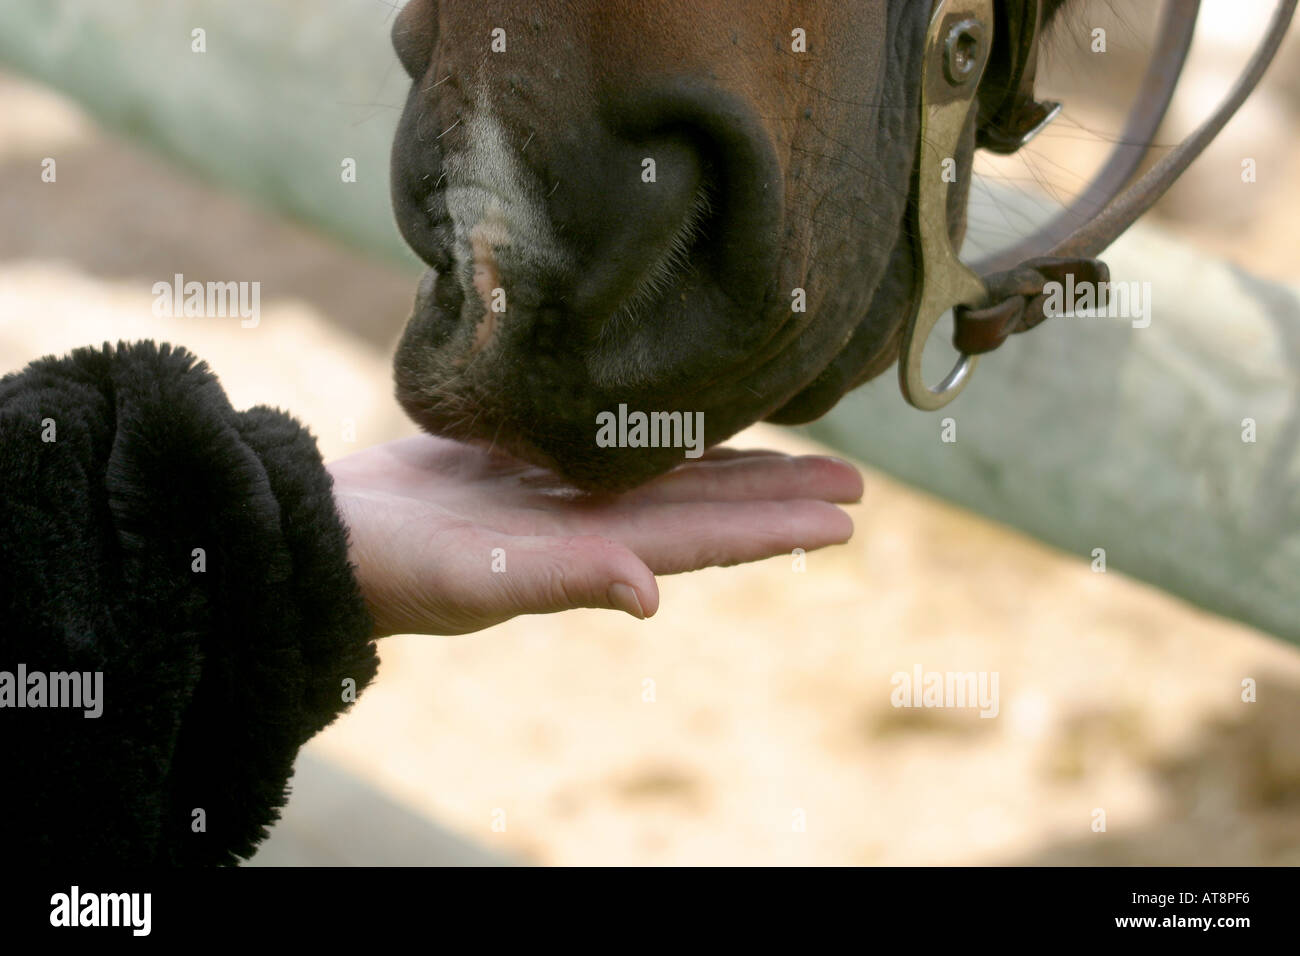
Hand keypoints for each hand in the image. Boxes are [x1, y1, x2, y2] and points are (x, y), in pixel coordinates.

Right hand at [327, 435, 862, 635]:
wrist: (330, 537)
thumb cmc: (397, 570)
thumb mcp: (480, 579)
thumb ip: (566, 581)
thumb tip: (653, 596)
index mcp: (595, 550)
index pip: (707, 536)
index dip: (776, 527)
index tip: (846, 515)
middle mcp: (592, 523)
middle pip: (706, 505)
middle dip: (778, 496)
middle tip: (855, 482)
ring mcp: (562, 494)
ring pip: (669, 473)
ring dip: (734, 467)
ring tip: (795, 455)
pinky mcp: (527, 460)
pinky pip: (614, 443)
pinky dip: (661, 433)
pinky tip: (685, 417)